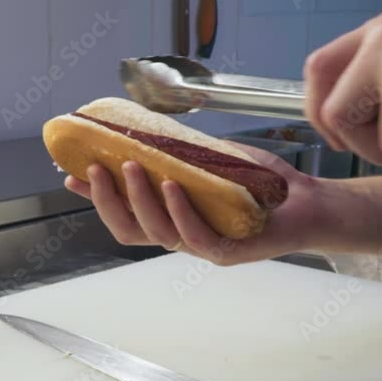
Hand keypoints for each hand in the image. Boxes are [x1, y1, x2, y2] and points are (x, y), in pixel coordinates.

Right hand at [63, 142, 319, 265]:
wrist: (311, 201)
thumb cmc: (266, 184)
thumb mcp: (214, 159)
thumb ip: (182, 152)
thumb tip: (145, 129)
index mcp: (175, 218)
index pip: (126, 214)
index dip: (97, 198)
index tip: (70, 174)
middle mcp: (184, 235)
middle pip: (131, 230)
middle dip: (107, 200)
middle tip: (93, 168)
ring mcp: (205, 247)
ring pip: (157, 233)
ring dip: (138, 199)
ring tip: (130, 167)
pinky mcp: (230, 251)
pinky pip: (195, 237)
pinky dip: (179, 211)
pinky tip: (171, 185)